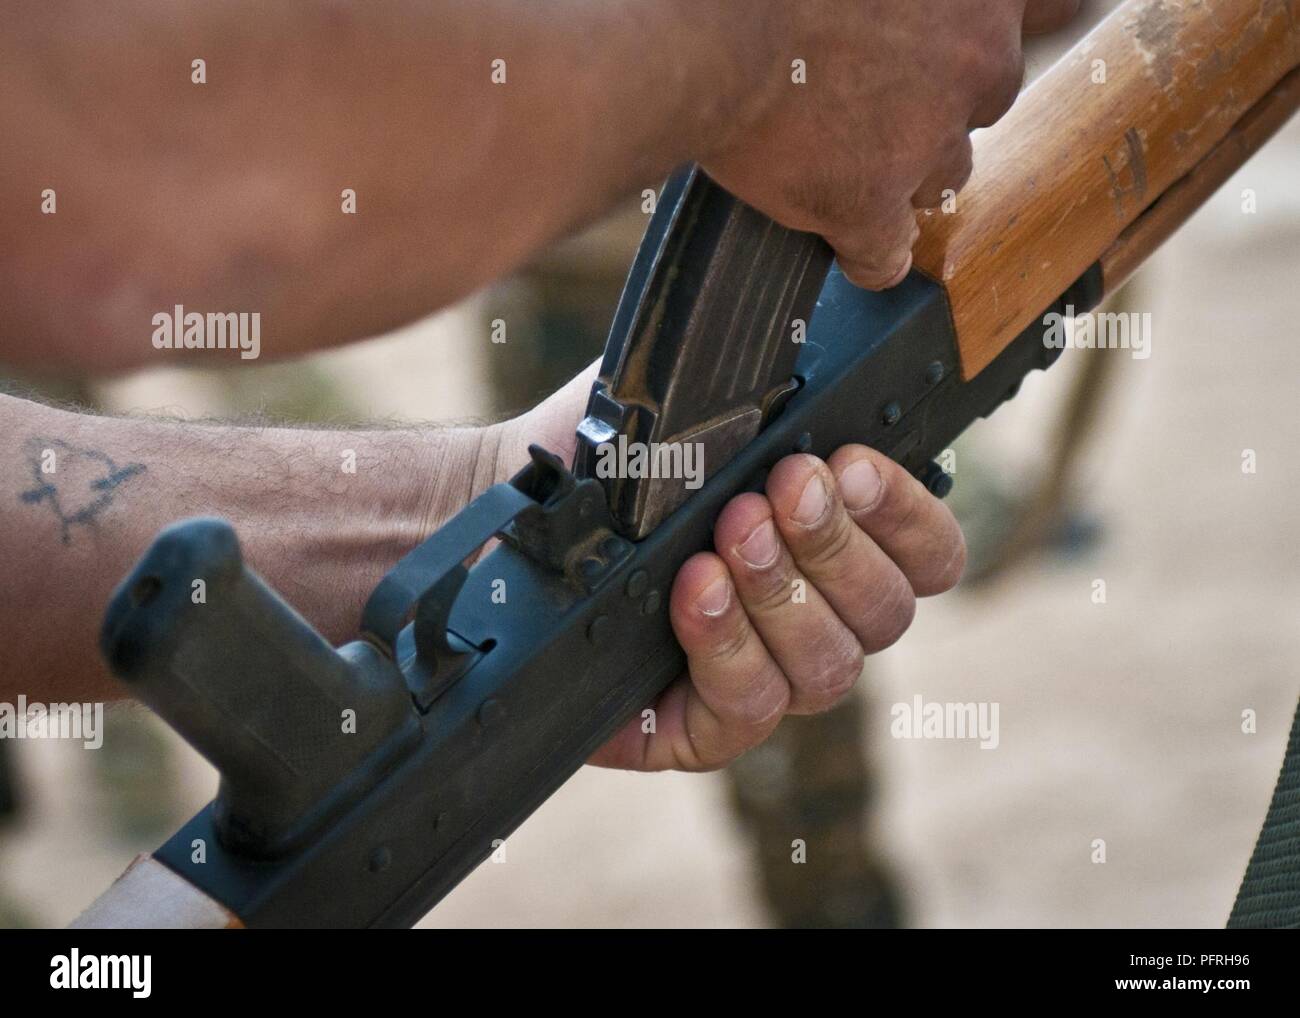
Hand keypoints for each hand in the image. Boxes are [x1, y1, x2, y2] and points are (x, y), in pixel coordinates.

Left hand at [491, 365, 964, 771]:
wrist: (514, 506)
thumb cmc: (615, 457)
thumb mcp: (699, 411)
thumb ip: (777, 405)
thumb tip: (838, 390)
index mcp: (837, 545)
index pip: (928, 554)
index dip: (907, 514)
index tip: (850, 464)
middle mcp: (815, 619)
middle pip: (886, 614)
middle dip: (834, 543)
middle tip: (781, 487)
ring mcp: (765, 678)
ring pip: (829, 668)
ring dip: (784, 592)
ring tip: (729, 533)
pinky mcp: (700, 728)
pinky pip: (748, 707)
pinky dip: (727, 643)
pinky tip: (693, 590)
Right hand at [702, 0, 1081, 288]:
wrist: (705, 36)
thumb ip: (906, 2)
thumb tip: (894, 25)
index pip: (1052, 8)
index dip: (990, 38)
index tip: (961, 48)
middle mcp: (977, 58)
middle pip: (981, 104)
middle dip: (935, 108)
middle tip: (870, 98)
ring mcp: (931, 138)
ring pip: (937, 181)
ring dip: (898, 177)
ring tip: (835, 160)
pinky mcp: (874, 203)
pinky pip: (882, 252)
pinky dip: (864, 251)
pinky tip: (839, 240)